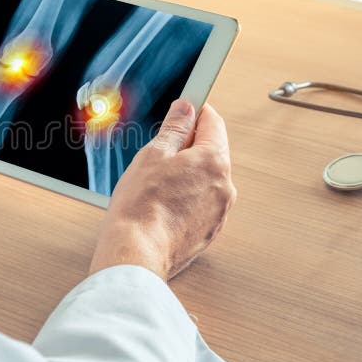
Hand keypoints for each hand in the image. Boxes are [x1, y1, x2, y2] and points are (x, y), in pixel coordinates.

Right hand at [89, 100, 235, 280]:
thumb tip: (185, 109)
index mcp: (214, 160)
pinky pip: (201, 204)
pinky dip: (186, 200)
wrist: (136, 252)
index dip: (195, 113)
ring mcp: (219, 212)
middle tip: (159, 154)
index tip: (183, 112)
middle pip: (211, 152)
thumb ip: (174, 128)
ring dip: (186, 176)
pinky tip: (162, 205)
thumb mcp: (153, 154)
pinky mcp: (209, 232)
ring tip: (156, 185)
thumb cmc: (141, 207)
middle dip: (187, 148)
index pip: (212, 122)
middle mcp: (224, 186)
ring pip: (205, 180)